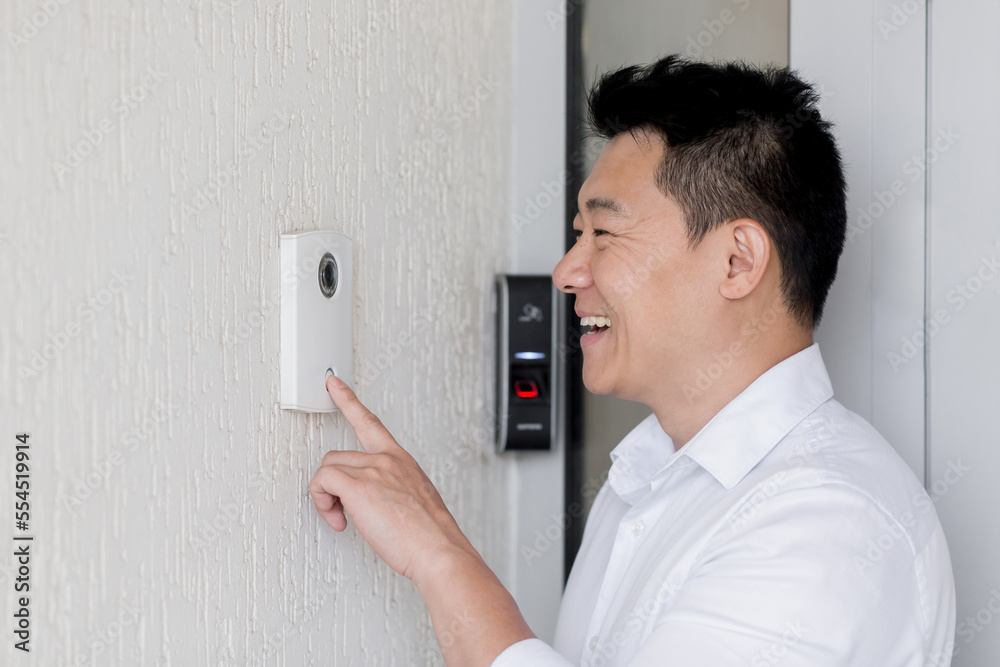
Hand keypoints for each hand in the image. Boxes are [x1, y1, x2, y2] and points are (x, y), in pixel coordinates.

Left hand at [309, 375, 478, 582]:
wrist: (438, 549)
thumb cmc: (429, 535)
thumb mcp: (415, 501)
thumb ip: (392, 490)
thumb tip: (375, 502)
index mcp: (400, 460)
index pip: (370, 422)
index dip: (348, 401)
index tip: (334, 384)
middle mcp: (387, 459)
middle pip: (337, 457)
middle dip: (334, 485)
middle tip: (342, 512)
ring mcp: (373, 470)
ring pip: (327, 469)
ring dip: (326, 496)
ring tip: (342, 518)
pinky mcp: (358, 486)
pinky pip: (322, 481)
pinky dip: (322, 502)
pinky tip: (338, 521)